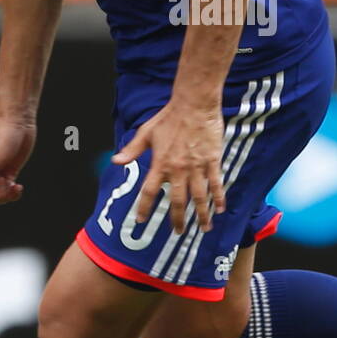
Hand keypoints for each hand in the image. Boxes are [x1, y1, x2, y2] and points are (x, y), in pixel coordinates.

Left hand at [112, 98, 225, 233]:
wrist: (194, 104)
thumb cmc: (169, 117)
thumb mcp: (146, 132)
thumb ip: (132, 150)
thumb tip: (116, 161)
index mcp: (160, 163)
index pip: (150, 192)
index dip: (144, 208)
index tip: (141, 220)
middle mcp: (178, 169)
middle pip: (177, 201)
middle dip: (177, 219)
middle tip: (179, 232)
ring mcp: (197, 166)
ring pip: (199, 197)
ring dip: (201, 215)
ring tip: (204, 228)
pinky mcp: (212, 161)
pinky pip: (216, 183)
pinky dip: (218, 197)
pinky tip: (220, 209)